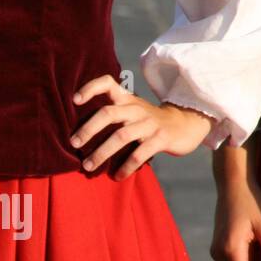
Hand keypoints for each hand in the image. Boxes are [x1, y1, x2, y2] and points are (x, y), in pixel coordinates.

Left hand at [70, 75, 215, 179]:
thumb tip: (80, 131)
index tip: (75, 100)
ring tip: (88, 166)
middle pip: (108, 113)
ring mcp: (149, 124)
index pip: (108, 83)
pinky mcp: (160, 139)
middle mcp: (136, 108)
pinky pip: (138, 155)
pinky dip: (125, 167)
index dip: (90, 88)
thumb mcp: (133, 109)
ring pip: (120, 137)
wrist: (186, 125)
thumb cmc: (150, 121)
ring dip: (101, 153)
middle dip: (88, 129)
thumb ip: (113, 111)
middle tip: (74, 144)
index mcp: (127, 99)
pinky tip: (117, 176)